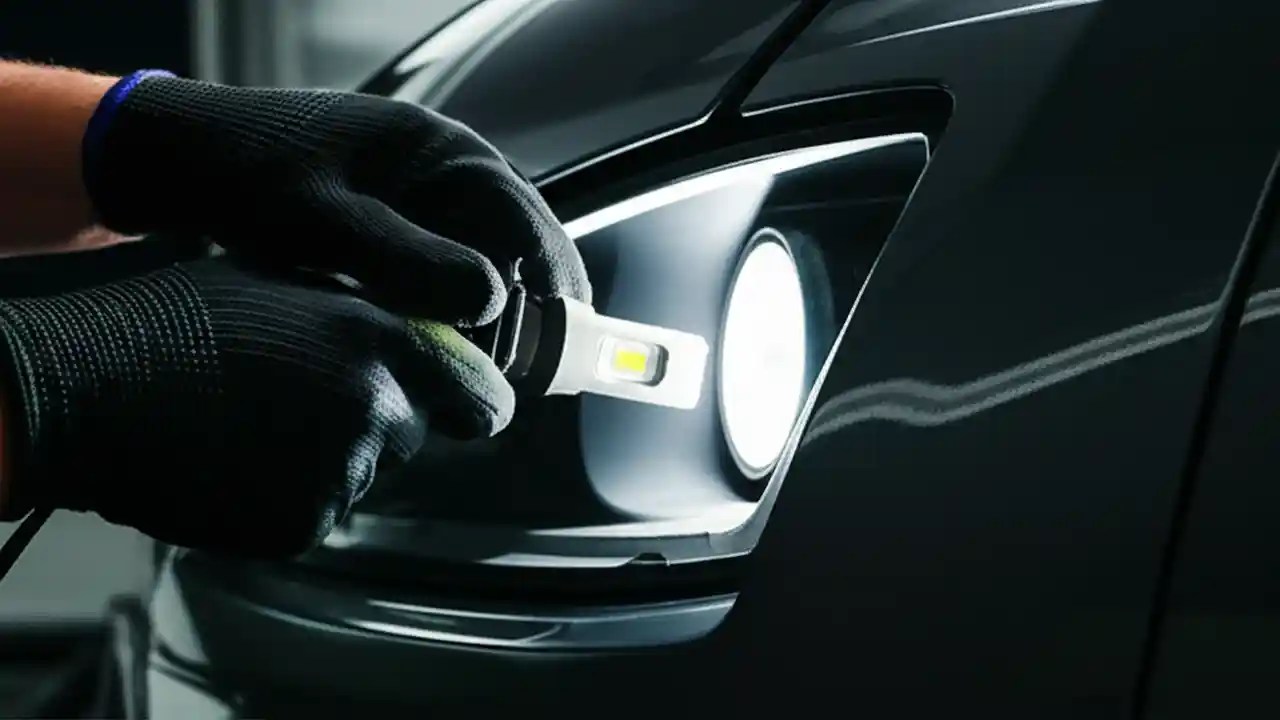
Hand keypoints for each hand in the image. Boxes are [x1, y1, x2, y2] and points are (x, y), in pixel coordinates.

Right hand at [0, 258, 513, 556]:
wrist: (94, 387)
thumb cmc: (182, 319)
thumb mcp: (292, 284)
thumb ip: (370, 315)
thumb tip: (420, 332)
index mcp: (384, 343)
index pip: (483, 398)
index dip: (470, 402)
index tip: (463, 407)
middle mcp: (378, 410)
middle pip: (413, 435)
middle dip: (379, 424)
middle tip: (305, 402)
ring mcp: (342, 474)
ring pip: (363, 475)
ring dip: (329, 460)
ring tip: (255, 427)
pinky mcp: (300, 525)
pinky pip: (316, 513)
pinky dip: (287, 498)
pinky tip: (237, 463)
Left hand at [82, 74, 591, 324]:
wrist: (190, 158)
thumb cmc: (252, 174)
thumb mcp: (326, 222)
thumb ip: (407, 258)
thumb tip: (490, 298)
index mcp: (445, 153)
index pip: (526, 218)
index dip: (554, 279)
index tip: (566, 335)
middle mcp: (449, 172)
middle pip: (519, 246)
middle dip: (529, 308)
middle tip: (523, 371)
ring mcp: (429, 198)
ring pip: (488, 263)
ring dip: (492, 315)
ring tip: (482, 369)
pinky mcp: (405, 226)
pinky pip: (450, 270)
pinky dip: (453, 310)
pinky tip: (440, 348)